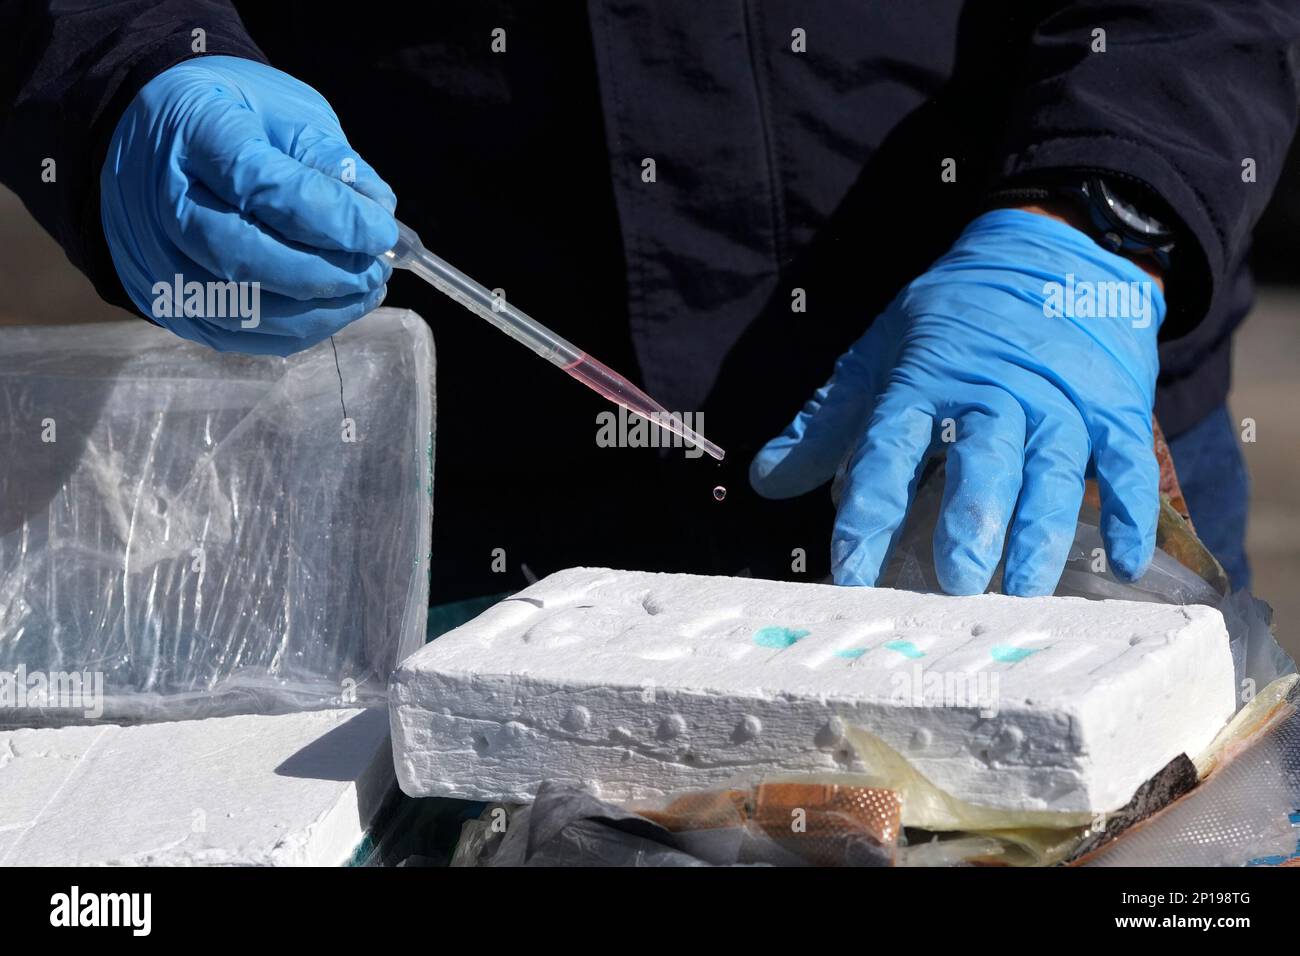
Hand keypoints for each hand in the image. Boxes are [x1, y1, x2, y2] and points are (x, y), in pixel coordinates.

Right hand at [100, 56, 397, 353]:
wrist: (161, 141)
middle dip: (323, 273)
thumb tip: (378, 213)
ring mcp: (157, 256)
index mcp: (193, 129)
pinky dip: (296, 329)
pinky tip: (336, 308)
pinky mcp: (170, 301)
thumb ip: (330, 160)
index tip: (382, 233)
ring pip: (239, 306)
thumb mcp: (286, 110)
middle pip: (240, 254)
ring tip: (366, 289)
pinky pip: (238, 333)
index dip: (330, 216)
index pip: (258, 183)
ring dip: (318, 310)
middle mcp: (160, 198)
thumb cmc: (236, 119)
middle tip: (375, 270)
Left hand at [750, 208, 1165, 595]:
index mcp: (926, 378)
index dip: (869, 509)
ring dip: (1042, 528)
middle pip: (984, 457)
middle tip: (956, 581)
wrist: (1054, 251)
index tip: (852, 569)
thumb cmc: (953, 317)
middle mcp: (995, 391)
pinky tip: (1127, 565)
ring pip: (1055, 467)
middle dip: (970, 518)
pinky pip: (1129, 463)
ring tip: (1025, 587)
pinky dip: (1133, 512)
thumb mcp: (879, 352)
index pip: (890, 448)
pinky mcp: (1116, 407)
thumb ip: (826, 422)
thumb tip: (765, 481)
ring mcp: (1061, 400)